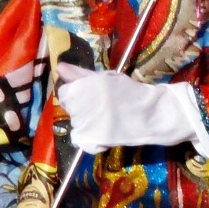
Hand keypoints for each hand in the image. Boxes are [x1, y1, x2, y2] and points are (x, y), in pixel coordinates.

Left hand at [53, 62, 208, 154]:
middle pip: (70, 108)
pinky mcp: (88, 141)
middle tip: (102, 106)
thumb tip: (59, 66)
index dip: (78, 93)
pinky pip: (80, 138)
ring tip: (106, 117)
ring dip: (86, 120)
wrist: (150, 115)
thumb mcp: (105, 78)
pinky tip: (103, 131)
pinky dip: (89, 137)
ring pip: (76, 122)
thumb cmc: (129, 92)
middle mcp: (79, 106)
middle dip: (81, 106)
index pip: (65, 93)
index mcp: (82, 89)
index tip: (92, 94)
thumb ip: (80, 74)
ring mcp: (83, 125)